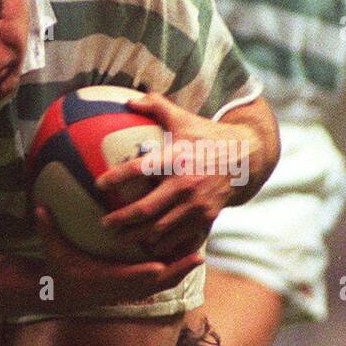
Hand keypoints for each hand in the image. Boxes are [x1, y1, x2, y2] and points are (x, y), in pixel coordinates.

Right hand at [35, 207, 201, 309]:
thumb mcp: (52, 249)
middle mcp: (118, 288)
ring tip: (199, 257)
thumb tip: (39, 208)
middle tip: (197, 258)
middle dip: (175, 272)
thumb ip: (48, 228)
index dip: (141, 274)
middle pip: (152, 284)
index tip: (158, 267)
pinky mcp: (132, 289)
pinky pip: (158, 283)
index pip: (124, 278)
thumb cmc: (59, 268)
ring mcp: (127, 291)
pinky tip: (187, 260)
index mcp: (100, 279)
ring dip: (180, 272)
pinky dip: (173, 273)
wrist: (61, 293)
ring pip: (160, 285)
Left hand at [96, 91, 249, 258]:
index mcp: (176, 158)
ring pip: (159, 229)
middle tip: (104, 224)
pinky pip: (179, 237)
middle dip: (120, 220)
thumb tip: (129, 100)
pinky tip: (146, 246)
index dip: (116, 177)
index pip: (139, 169)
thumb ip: (157, 106)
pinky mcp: (206, 217)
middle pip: (144, 209)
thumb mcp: (183, 119)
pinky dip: (161, 244)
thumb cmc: (207, 137)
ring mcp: (197, 203)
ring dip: (136, 236)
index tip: (98, 184)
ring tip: (119, 238)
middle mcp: (185, 183)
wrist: (246, 157)